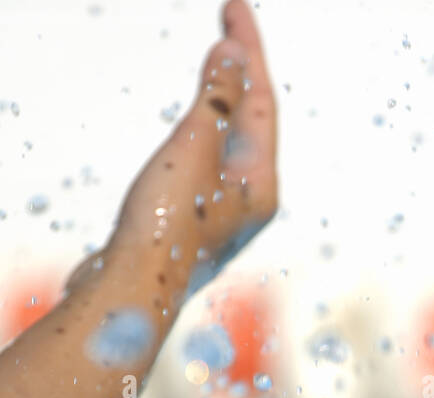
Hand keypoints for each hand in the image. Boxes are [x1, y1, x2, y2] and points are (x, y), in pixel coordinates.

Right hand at [106, 0, 277, 297]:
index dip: (248, 50)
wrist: (130, 292)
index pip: (262, 101)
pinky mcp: (192, 223)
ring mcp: (222, 213)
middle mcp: (249, 201)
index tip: (234, 6)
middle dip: (242, 69)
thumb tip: (233, 55)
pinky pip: (206, 161)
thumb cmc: (165, 228)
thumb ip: (216, 100)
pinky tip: (195, 126)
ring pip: (229, 141)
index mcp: (261, 185)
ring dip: (224, 98)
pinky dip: (202, 130)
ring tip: (220, 62)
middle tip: (229, 19)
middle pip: (252, 119)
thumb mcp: (194, 149)